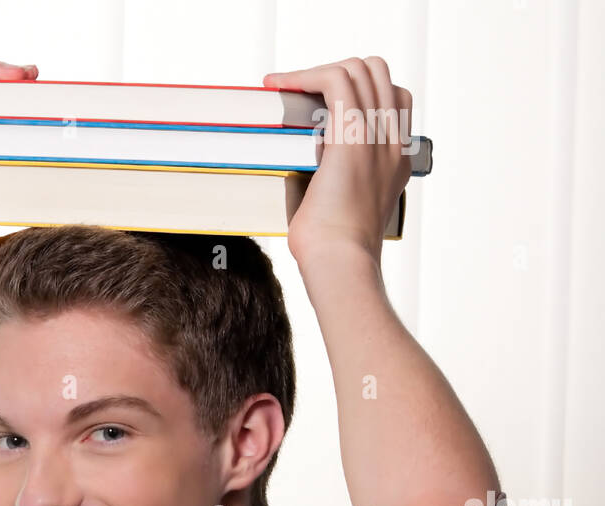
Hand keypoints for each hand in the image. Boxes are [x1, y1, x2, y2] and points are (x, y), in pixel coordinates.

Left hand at [262, 58, 413, 266]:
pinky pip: (334, 81)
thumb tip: (301, 175)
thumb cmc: (334, 253)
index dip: (361, 91)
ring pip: (359, 69)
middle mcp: (392, 143)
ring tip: (286, 85)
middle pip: (379, 74)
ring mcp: (376, 138)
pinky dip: (304, 75)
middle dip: (340, 72)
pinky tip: (279, 85)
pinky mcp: (351, 139)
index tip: (326, 105)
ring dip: (318, 71)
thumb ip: (332, 185)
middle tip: (303, 92)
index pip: (394, 100)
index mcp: (396, 160)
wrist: (341, 266)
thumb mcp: (341, 212)